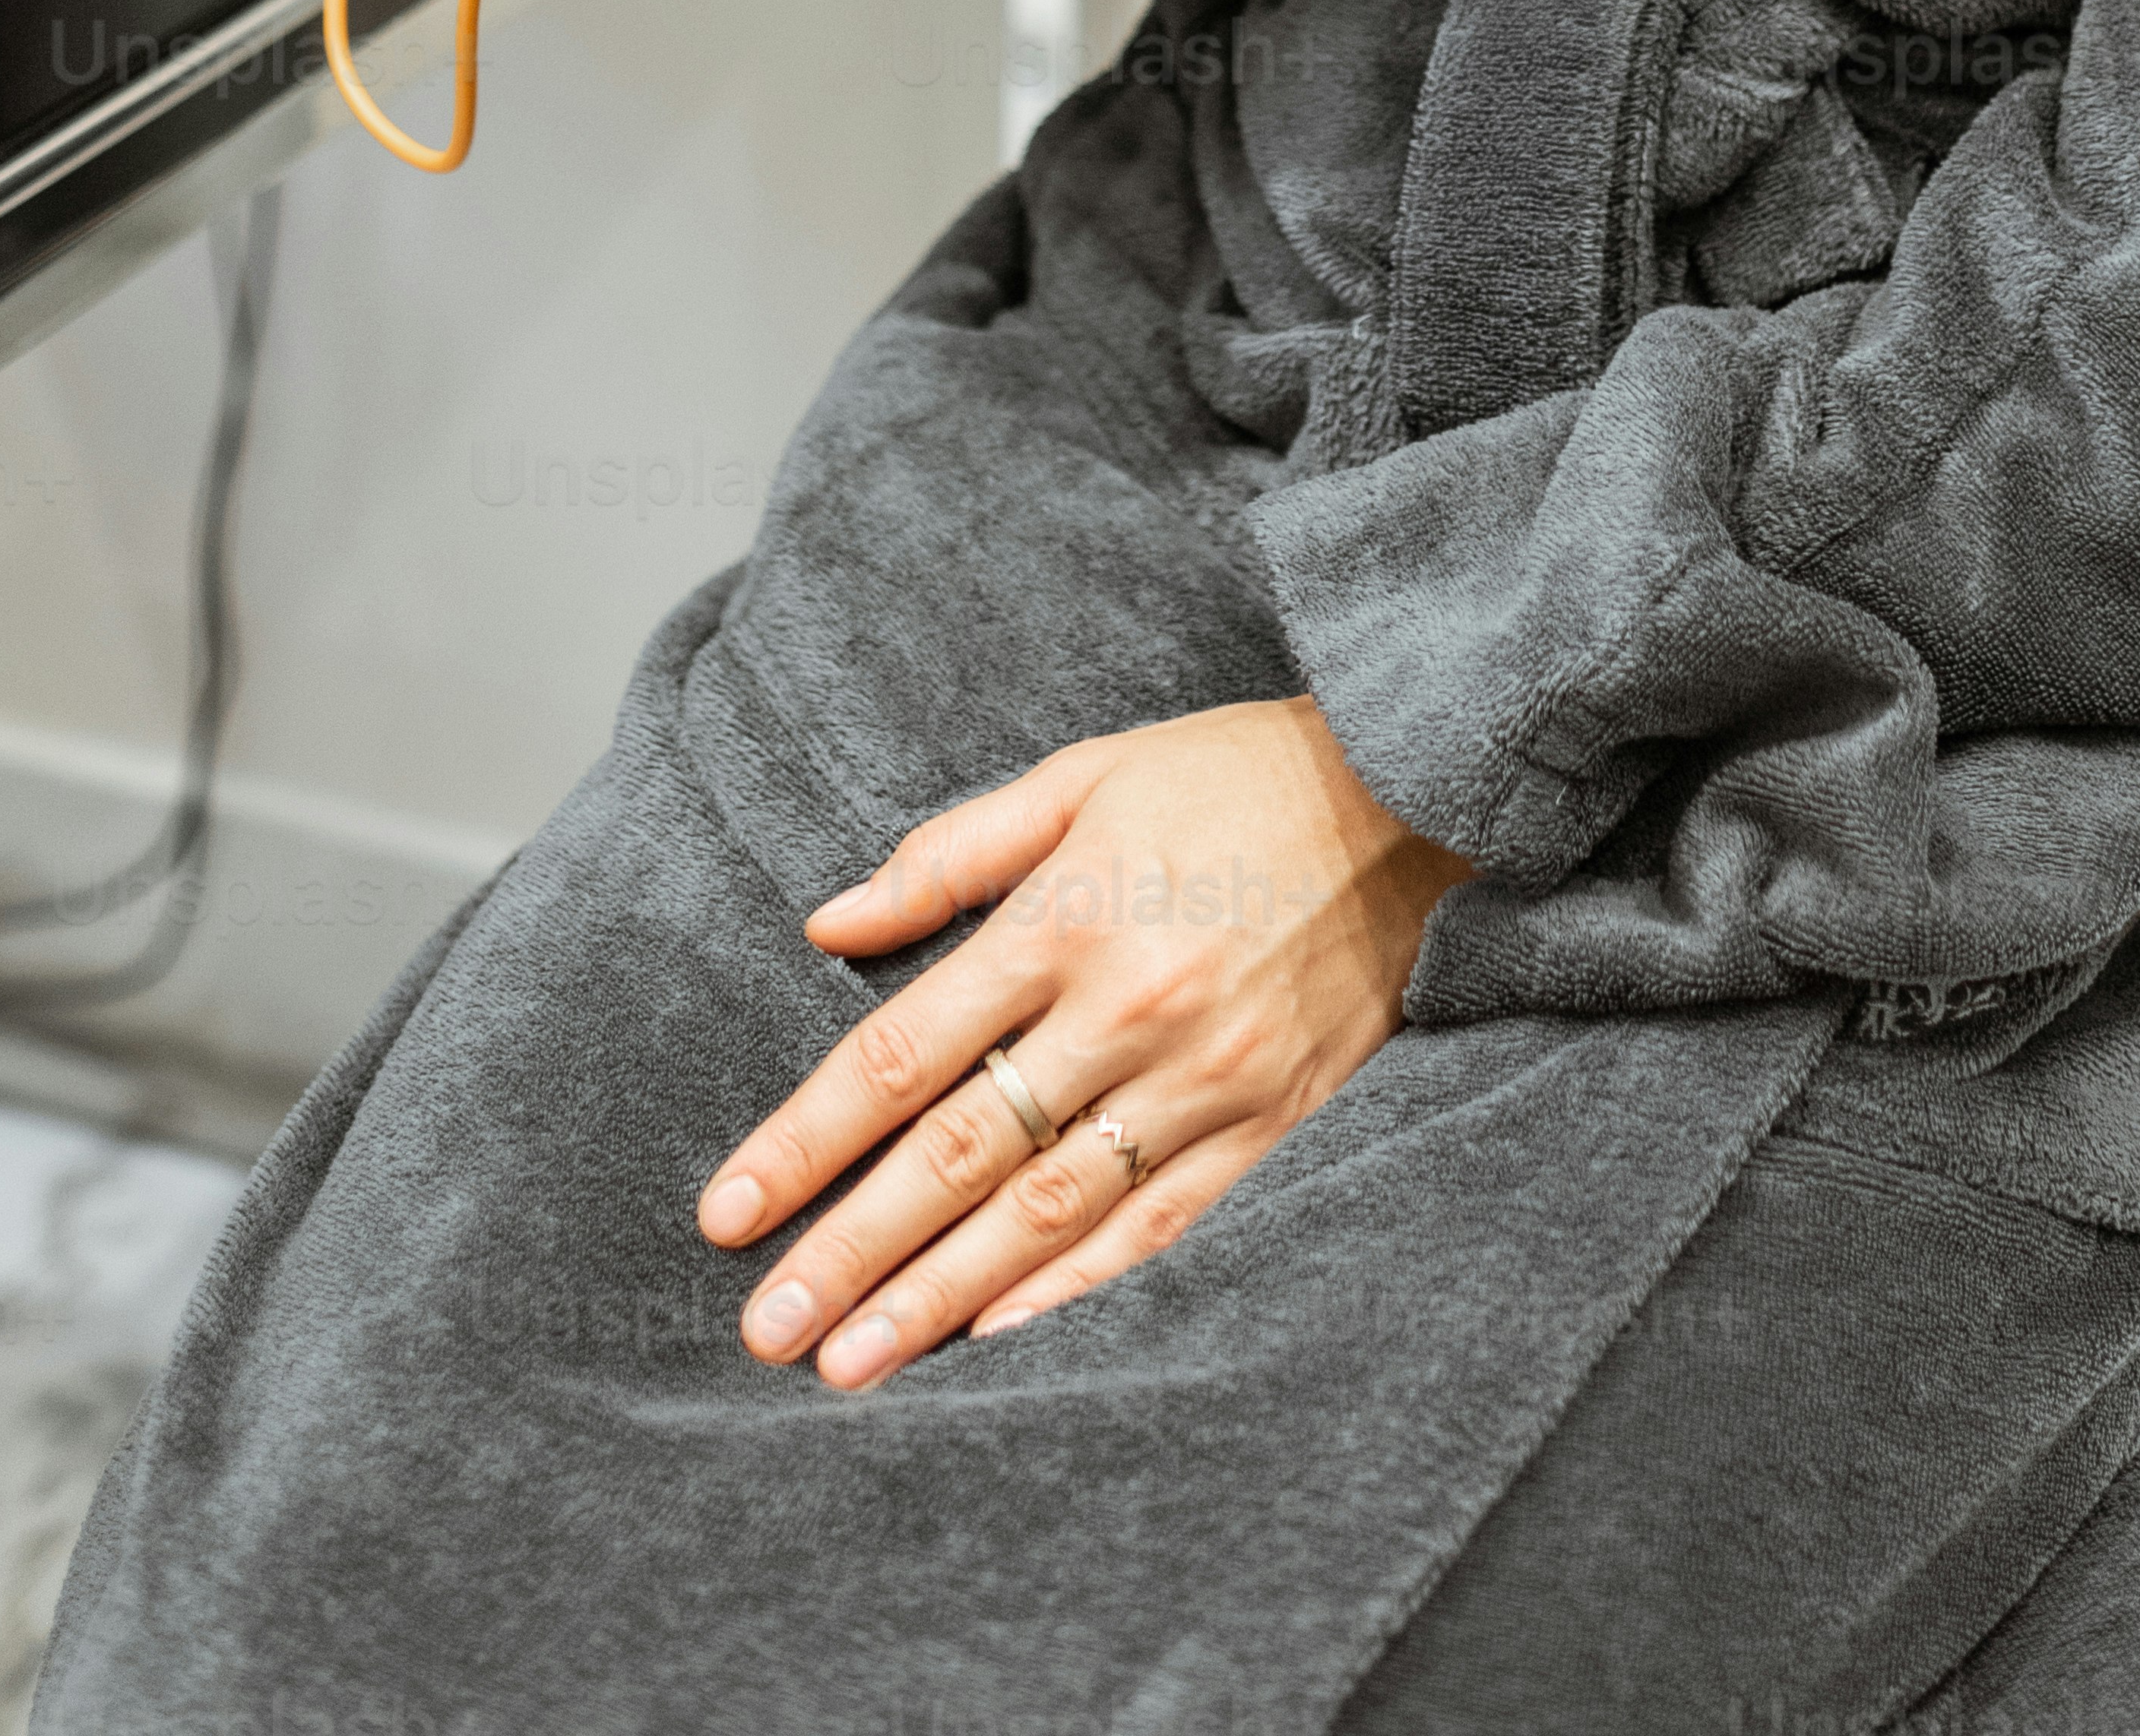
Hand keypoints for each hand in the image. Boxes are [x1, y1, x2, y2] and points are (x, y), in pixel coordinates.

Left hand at [695, 697, 1469, 1388]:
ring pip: (1048, 1211)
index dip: (808, 1137)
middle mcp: (1123, 1009)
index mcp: (1063, 919)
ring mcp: (1201, 1076)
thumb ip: (950, 854)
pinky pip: (1159, 1224)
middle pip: (960, 1152)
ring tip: (854, 1364)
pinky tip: (998, 1336)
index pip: (904, 1051)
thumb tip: (828, 924)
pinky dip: (1074, 1286)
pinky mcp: (1269, 1119)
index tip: (728, 1211)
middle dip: (852, 1249)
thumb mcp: (1081, 777)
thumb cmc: (1229, 774)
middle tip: (766, 1331)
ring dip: (942, 1295)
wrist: (1412, 788)